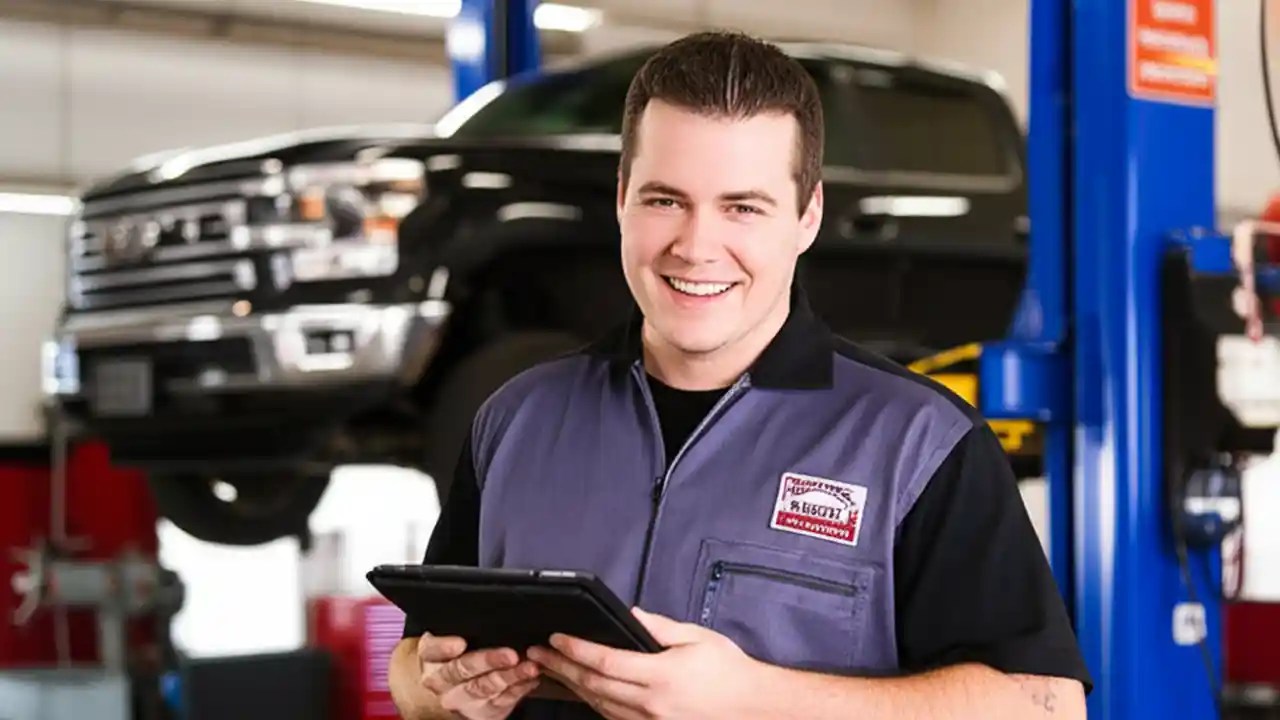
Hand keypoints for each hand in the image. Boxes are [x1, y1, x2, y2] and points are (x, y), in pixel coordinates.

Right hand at [417, 633, 541, 718]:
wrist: (452, 691)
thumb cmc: (455, 657)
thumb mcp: (449, 640)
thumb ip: (460, 627)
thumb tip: (489, 611)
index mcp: (431, 657)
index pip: (433, 650)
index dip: (445, 646)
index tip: (460, 643)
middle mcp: (441, 682)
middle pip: (462, 670)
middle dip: (488, 661)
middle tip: (510, 654)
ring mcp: (460, 700)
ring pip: (484, 689)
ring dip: (510, 677)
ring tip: (529, 667)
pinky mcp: (480, 713)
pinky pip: (501, 702)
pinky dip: (519, 689)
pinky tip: (531, 678)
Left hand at [526, 608, 762, 718]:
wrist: (753, 708)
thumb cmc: (729, 670)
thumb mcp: (696, 638)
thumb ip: (658, 627)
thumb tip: (628, 615)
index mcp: (661, 676)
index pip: (605, 662)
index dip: (575, 649)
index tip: (555, 638)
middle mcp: (651, 704)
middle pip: (593, 686)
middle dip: (561, 668)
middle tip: (536, 653)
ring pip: (599, 706)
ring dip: (571, 687)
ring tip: (549, 669)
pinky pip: (614, 718)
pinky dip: (593, 703)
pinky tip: (581, 691)